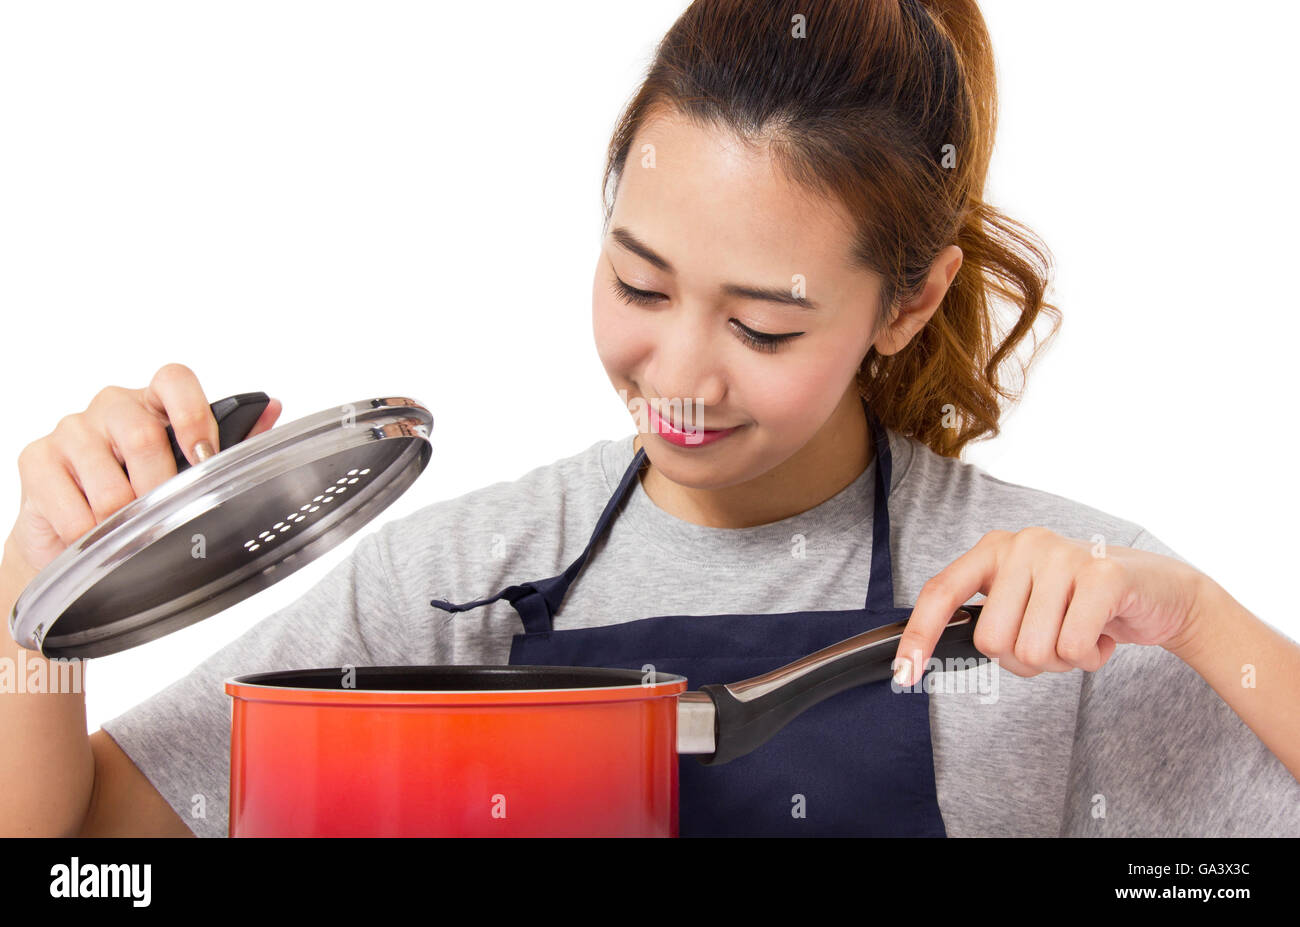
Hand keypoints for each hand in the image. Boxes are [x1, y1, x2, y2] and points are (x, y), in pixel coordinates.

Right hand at [7, 363, 281, 577]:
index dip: (193, 415)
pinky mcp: (36, 459)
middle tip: (165, 516)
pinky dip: (90, 534)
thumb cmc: (139, 491)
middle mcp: (112, 406)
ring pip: (108, 482)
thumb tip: (272, 408)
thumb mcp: (188, 468)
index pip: (174, 379)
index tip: (204, 456)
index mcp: (153, 402)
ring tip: (128, 532)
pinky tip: (93, 536)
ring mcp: (71, 430)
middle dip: (160, 489)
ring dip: (125, 521)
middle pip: (142, 436)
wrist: (75, 534)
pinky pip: (71, 507)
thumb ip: (233, 439)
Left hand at [892, 527, 1208, 682]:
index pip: (941, 592)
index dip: (919, 636)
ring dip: (1061, 662)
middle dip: (1024, 660)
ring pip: (1034, 651)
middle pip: (992, 641)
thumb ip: (989, 620)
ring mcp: (1062, 556)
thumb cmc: (1081, 604)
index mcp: (993, 551)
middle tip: (1054, 640)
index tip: (904, 674)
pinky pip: (1073, 649)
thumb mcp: (1026, 604)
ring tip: (1080, 634)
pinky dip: (1089, 659)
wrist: (1158, 592)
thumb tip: (930, 656)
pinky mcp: (1103, 576)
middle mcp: (1022, 546)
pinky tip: (1103, 634)